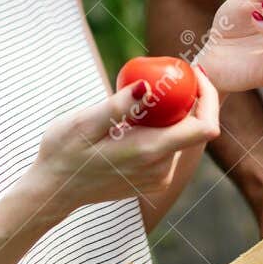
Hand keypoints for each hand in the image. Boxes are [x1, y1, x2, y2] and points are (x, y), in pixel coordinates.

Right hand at [30, 70, 221, 216]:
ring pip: (180, 137)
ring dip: (169, 115)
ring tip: (141, 98)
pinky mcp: (153, 181)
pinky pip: (168, 149)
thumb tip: (146, 87)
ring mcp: (159, 178)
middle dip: (186, 99)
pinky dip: (160, 130)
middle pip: (194, 128)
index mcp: (149, 151)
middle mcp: (161, 169)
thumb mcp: (83, 123)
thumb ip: (116, 106)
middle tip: (163, 74)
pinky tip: (134, 120)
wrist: (54, 190)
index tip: (194, 73)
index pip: (204, 127)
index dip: (208, 97)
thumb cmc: (63, 152)